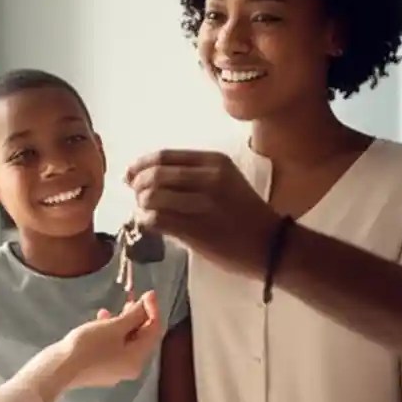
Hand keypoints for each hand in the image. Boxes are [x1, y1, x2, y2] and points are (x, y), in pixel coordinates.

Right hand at [61, 290, 161, 388]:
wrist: (59, 368)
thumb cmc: (89, 346)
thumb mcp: (114, 327)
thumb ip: (133, 315)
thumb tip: (148, 304)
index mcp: (138, 359)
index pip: (154, 331)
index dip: (153, 309)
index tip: (148, 292)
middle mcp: (131, 367)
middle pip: (142, 337)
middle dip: (138, 316)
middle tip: (132, 297)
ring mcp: (115, 370)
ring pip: (126, 342)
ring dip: (123, 323)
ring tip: (114, 308)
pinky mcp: (101, 369)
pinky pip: (114, 347)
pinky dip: (112, 333)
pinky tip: (100, 321)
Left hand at [125, 150, 279, 277]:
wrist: (270, 245)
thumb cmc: (244, 213)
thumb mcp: (225, 180)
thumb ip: (191, 174)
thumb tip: (146, 174)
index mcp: (214, 161)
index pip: (165, 156)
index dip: (140, 164)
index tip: (130, 174)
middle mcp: (208, 178)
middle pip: (154, 175)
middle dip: (138, 186)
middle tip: (137, 196)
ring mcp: (202, 205)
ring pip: (152, 197)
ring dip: (141, 206)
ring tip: (146, 212)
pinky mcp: (196, 230)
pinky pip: (157, 221)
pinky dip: (146, 222)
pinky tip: (150, 226)